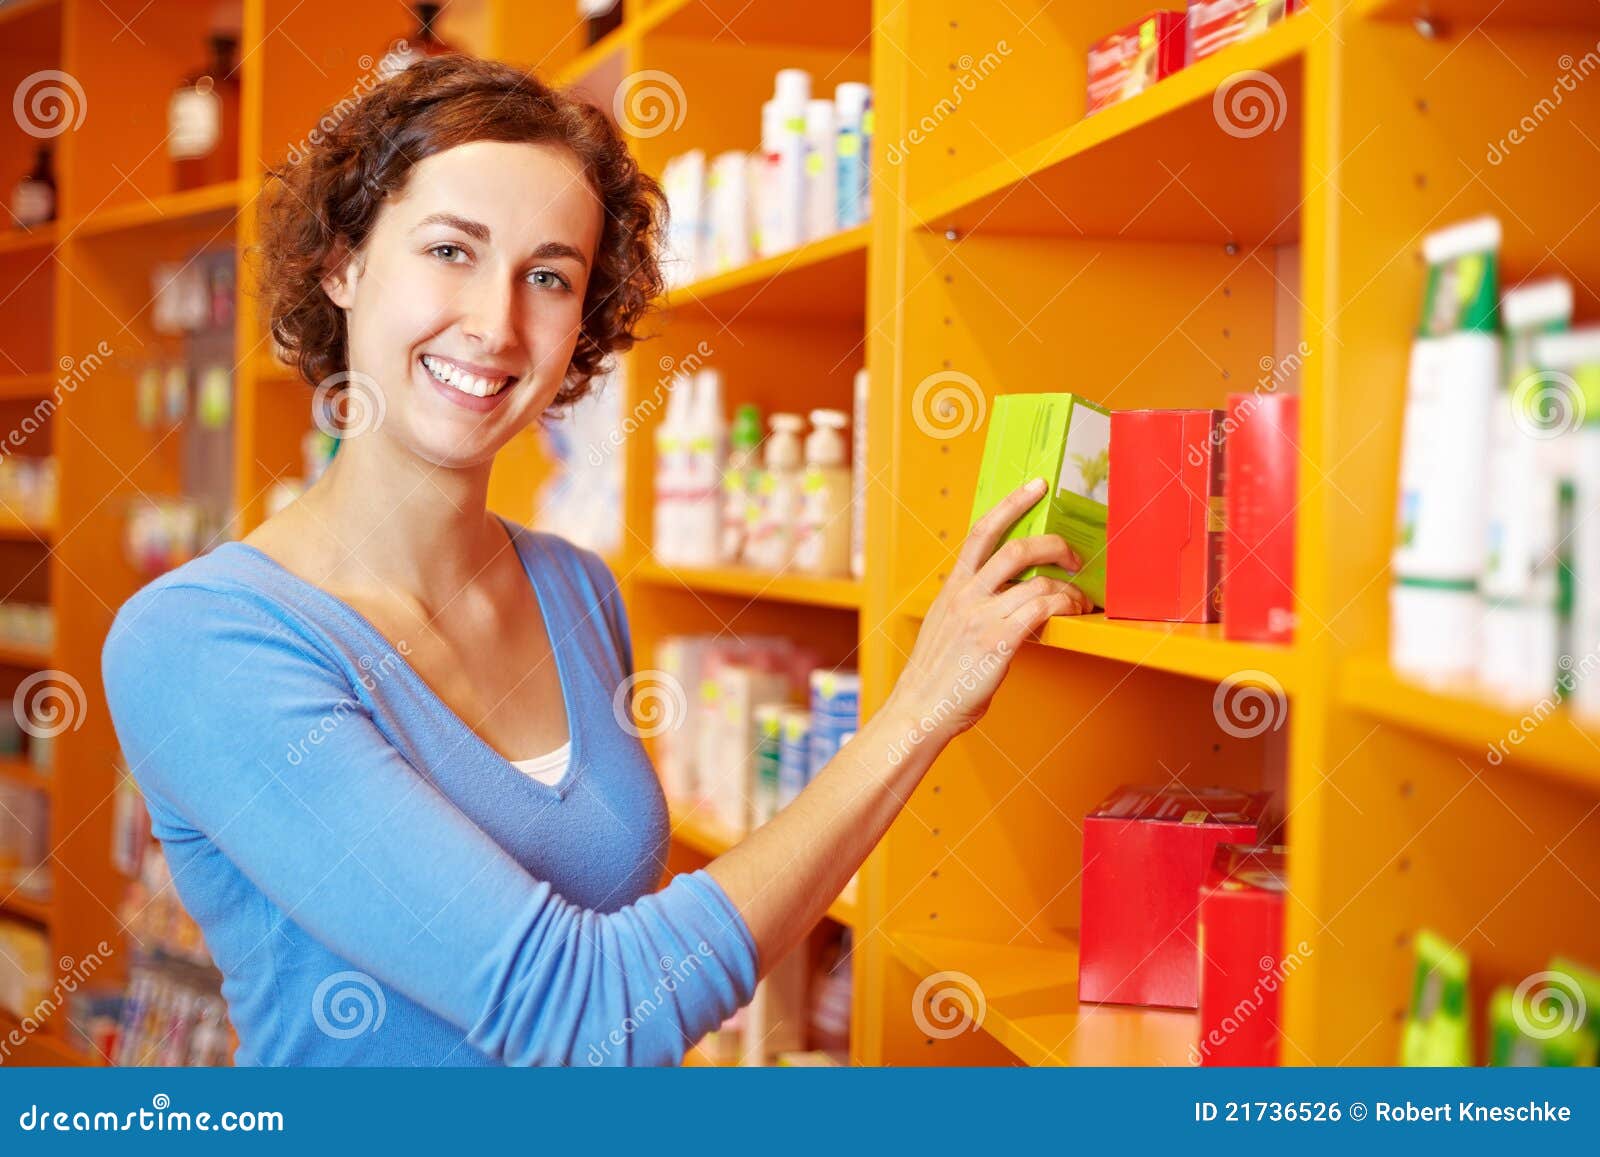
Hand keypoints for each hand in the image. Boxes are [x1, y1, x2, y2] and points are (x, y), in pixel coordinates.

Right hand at [881, 478, 1092, 750]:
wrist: (920, 710)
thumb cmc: (937, 677)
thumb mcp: (947, 628)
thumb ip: (973, 606)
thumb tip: (1009, 599)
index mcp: (952, 588)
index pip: (981, 531)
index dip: (1011, 504)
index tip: (1036, 486)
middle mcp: (966, 595)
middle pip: (1016, 548)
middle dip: (1055, 545)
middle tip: (1075, 556)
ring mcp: (981, 617)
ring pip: (1037, 581)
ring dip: (1068, 587)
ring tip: (1079, 599)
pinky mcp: (998, 641)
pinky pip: (1041, 609)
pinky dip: (1064, 605)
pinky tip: (1071, 613)